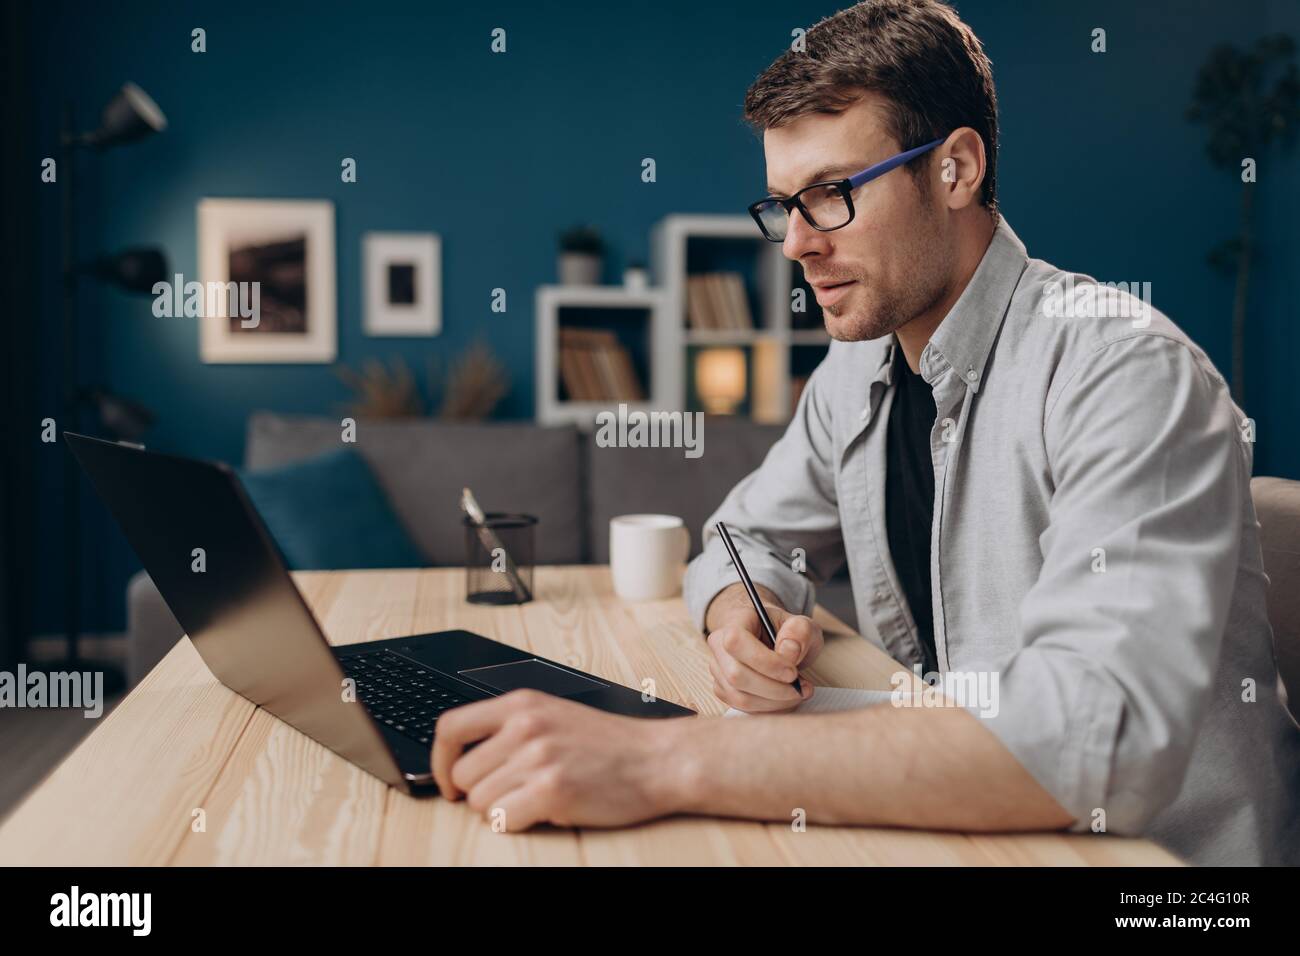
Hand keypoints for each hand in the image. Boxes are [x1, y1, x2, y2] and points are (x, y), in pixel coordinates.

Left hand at [431, 689, 684, 829]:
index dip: (439, 761)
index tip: (449, 781)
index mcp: (522, 704)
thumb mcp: (555, 715)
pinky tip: (543, 811)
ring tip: (534, 799)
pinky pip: (502, 820)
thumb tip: (464, 757)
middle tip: (513, 793)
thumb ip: (512, 727)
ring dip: (500, 809)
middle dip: (481, 792)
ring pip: (479, 802)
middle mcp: (525, 726)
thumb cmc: (609, 744)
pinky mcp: (551, 791)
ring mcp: (538, 758)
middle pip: (462, 774)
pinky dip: (516, 823)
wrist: (657, 759)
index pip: (450, 727)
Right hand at [705, 584, 821, 712]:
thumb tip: (788, 652)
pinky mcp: (724, 690)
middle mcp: (719, 646)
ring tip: (798, 692)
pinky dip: (769, 708)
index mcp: (735, 621)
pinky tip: (786, 698)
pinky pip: (744, 708)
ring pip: (740, 697)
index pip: (736, 642)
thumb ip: (799, 632)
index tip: (792, 672)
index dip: (764, 661)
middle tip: (801, 687)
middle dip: (774, 688)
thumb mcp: (802, 624)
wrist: (776, 642)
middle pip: (736, 675)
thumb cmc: (787, 632)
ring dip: (775, 701)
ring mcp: (718, 670)